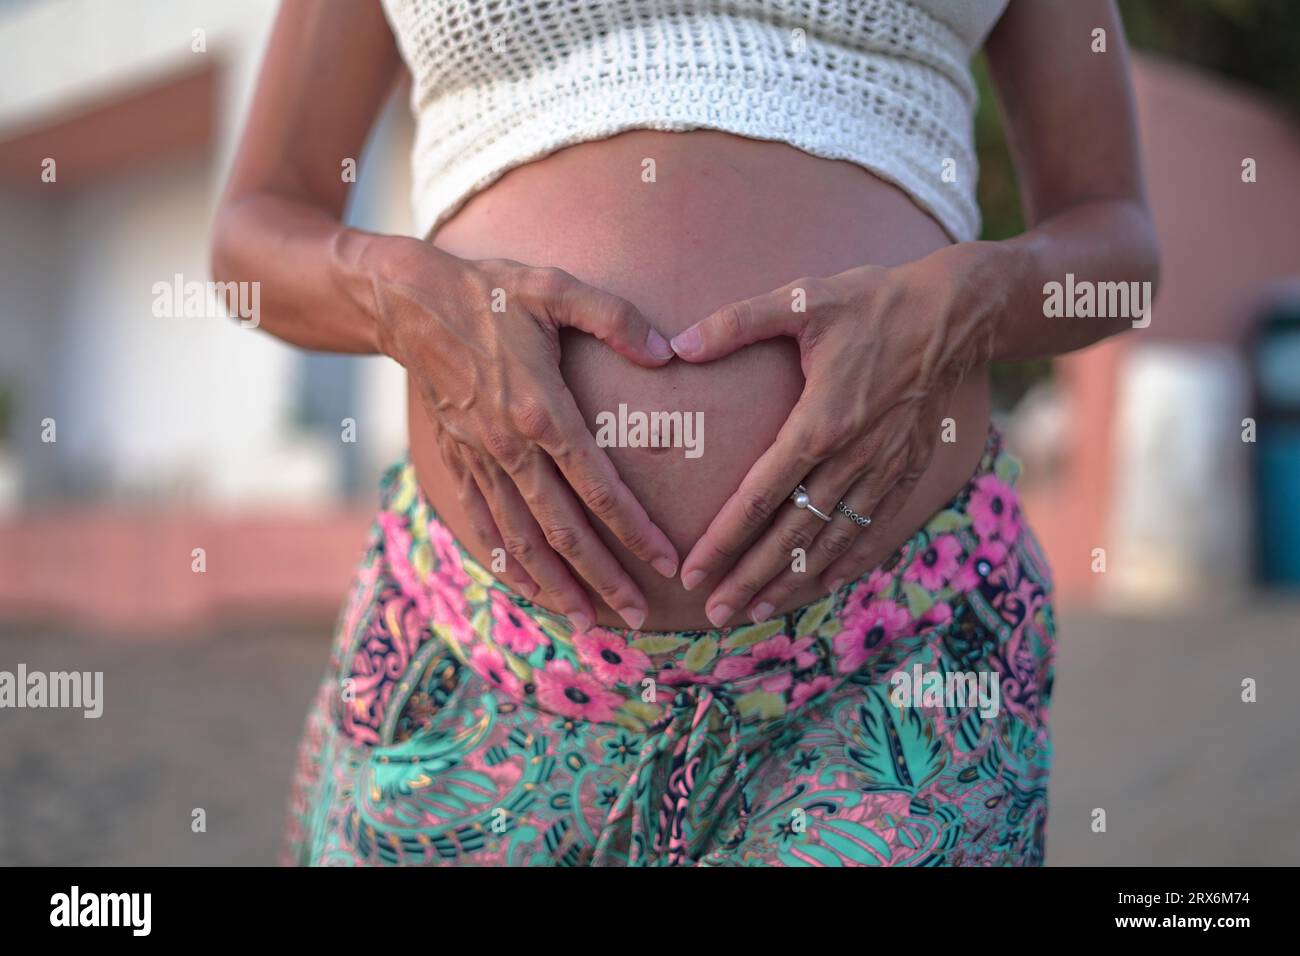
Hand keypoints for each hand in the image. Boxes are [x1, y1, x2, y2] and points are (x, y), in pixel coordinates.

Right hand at [371, 239, 679, 630]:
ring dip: (557, 586)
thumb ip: (615, 318)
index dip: (636, 531)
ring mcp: (479, 461)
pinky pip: (484, 525)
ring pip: (522, 540)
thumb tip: (666, 351)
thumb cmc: (490, 292)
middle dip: (604, 578)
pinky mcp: (458, 463)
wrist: (409, 302)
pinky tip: (528, 589)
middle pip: (564, 530)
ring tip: (587, 624)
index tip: (667, 562)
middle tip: (639, 618)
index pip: (599, 488)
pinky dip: (507, 563)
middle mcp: (509, 448)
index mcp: (541, 410)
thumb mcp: (556, 288)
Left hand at [669, 249, 994, 626]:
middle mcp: (853, 457)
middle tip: (713, 615)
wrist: (957, 313)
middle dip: (749, 578)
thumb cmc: (873, 300)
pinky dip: (845, 562)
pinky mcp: (908, 471)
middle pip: (791, 534)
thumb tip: (675, 344)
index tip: (692, 573)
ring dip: (792, 581)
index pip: (759, 497)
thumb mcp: (801, 298)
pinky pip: (872, 529)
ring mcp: (884, 469)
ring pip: (831, 541)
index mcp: (820, 422)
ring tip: (755, 612)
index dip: (722, 540)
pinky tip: (822, 585)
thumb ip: (735, 322)